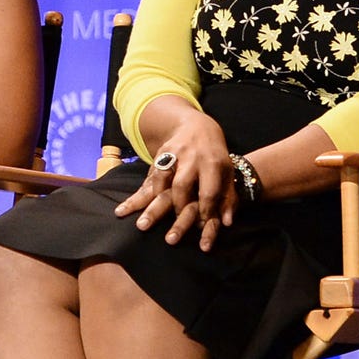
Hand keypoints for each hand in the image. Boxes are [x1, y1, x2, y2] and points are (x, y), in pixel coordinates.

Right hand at [113, 113, 236, 250]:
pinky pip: (149, 177)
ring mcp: (174, 154)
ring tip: (143, 223)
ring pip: (161, 180)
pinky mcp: (160, 154)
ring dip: (153, 203)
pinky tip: (130, 208)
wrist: (197, 128)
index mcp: (213, 163)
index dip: (205, 212)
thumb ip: (228, 198)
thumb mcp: (227, 174)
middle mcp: (192, 157)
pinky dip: (141, 193)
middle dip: (177, 209)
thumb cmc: (215, 158)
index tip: (200, 229)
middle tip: (171, 231)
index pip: (208, 191)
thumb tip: (226, 223)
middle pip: (181, 186)